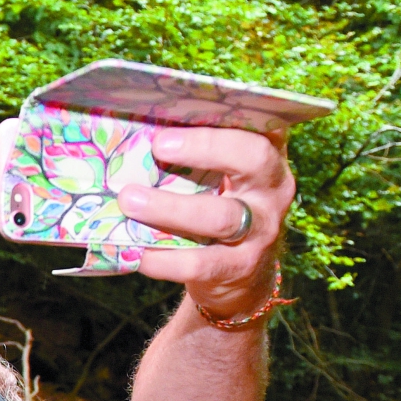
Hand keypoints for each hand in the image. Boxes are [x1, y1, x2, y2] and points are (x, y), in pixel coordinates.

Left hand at [122, 126, 294, 319]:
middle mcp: (271, 192)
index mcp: (267, 159)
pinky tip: (135, 251)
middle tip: (158, 147)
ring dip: (170, 208)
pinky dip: (162, 258)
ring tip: (129, 200)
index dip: (221, 123)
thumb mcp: (215, 181)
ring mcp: (260, 232)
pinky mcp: (238, 267)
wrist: (239, 278)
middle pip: (252, 159)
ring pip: (220, 217)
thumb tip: (138, 134)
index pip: (258, 128)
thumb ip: (193, 160)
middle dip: (204, 149)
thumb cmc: (215, 212)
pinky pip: (199, 263)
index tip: (178, 121)